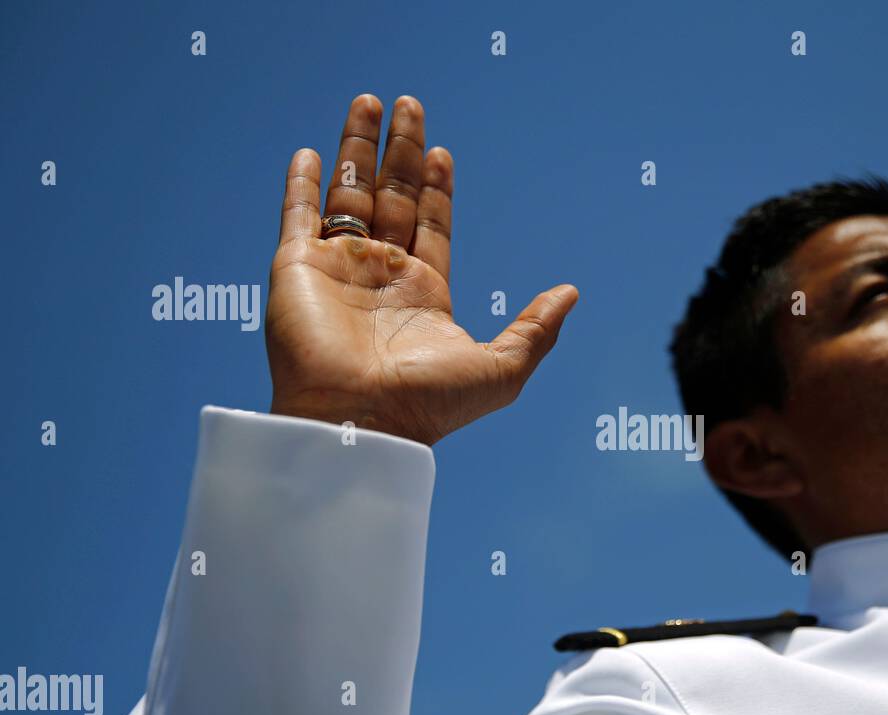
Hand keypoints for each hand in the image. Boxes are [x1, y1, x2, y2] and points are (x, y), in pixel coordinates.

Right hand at [266, 94, 578, 444]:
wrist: (360, 422)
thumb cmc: (429, 403)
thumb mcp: (501, 369)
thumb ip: (536, 328)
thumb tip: (573, 293)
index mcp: (423, 294)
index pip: (432, 226)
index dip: (438, 189)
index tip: (444, 152)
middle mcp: (380, 277)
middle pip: (393, 198)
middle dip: (402, 152)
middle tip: (411, 105)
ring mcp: (337, 270)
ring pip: (350, 194)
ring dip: (359, 148)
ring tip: (371, 101)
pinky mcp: (297, 268)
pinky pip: (299, 215)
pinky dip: (303, 184)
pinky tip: (312, 152)